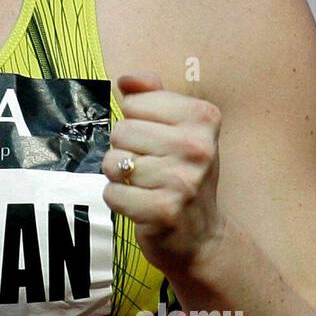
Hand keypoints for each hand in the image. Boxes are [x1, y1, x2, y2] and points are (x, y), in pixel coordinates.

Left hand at [101, 71, 226, 276]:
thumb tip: (126, 79)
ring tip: (146, 186)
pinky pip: (112, 193)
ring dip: (120, 177)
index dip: (136, 123)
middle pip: (120, 131)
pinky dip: (118, 200)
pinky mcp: (164, 210)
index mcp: (203, 117)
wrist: (202, 236)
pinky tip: (141, 206)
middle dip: (125, 150)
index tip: (158, 142)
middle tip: (151, 168)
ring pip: (112, 162)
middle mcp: (198, 146)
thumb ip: (152, 97)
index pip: (134, 103)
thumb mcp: (179, 129)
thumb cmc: (183, 175)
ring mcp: (183, 180)